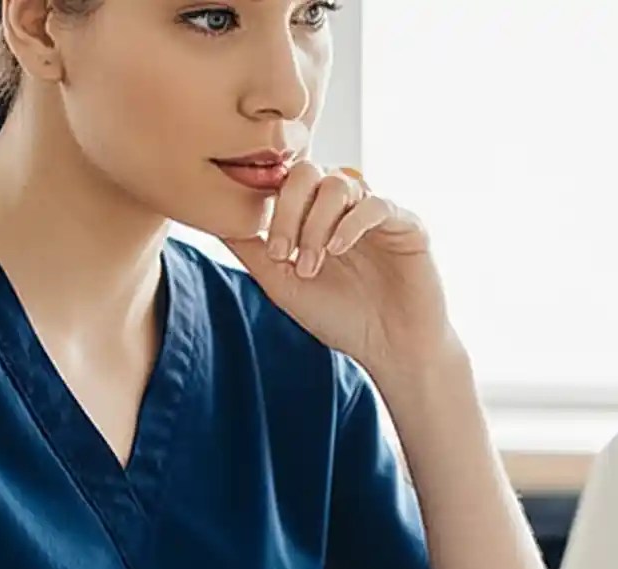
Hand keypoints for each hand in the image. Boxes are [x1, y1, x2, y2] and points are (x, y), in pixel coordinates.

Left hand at [221, 162, 460, 376]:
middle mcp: (344, 206)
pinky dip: (350, 224)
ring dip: (316, 224)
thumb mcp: (282, 284)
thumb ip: (252, 249)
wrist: (390, 348)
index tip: (268, 246)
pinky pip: (375, 203)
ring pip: (338, 183)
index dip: (269, 202)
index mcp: (314, 214)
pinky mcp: (405, 223)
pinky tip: (337, 251)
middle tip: (282, 254)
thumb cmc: (339, 317)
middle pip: (309, 171)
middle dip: (288, 210)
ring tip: (311, 265)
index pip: (285, 181)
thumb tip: (211, 218)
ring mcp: (374, 211)